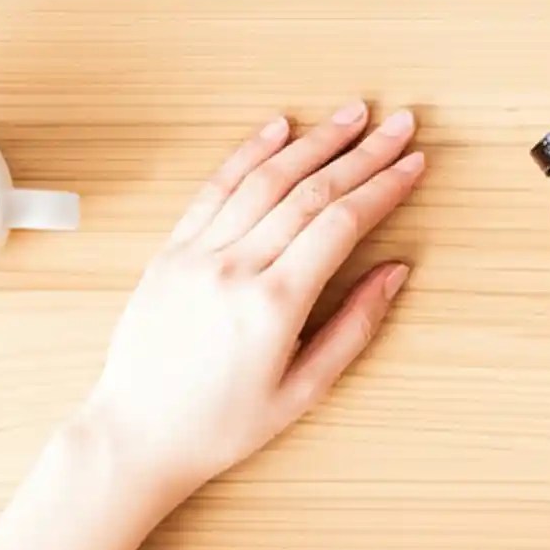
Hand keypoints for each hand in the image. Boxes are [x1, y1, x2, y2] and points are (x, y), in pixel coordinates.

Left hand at [84, 101, 422, 499]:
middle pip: (310, 191)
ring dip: (313, 142)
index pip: (340, 223)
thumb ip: (353, 327)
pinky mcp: (170, 251)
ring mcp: (197, 254)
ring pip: (264, 179)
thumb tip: (394, 272)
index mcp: (273, 305)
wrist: (136, 434)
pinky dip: (248, 153)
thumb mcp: (302, 391)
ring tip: (352, 116)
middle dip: (361, 153)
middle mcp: (234, 268)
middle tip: (399, 125)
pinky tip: (277, 129)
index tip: (413, 164)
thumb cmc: (220, 425)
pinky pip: (214, 189)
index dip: (382, 188)